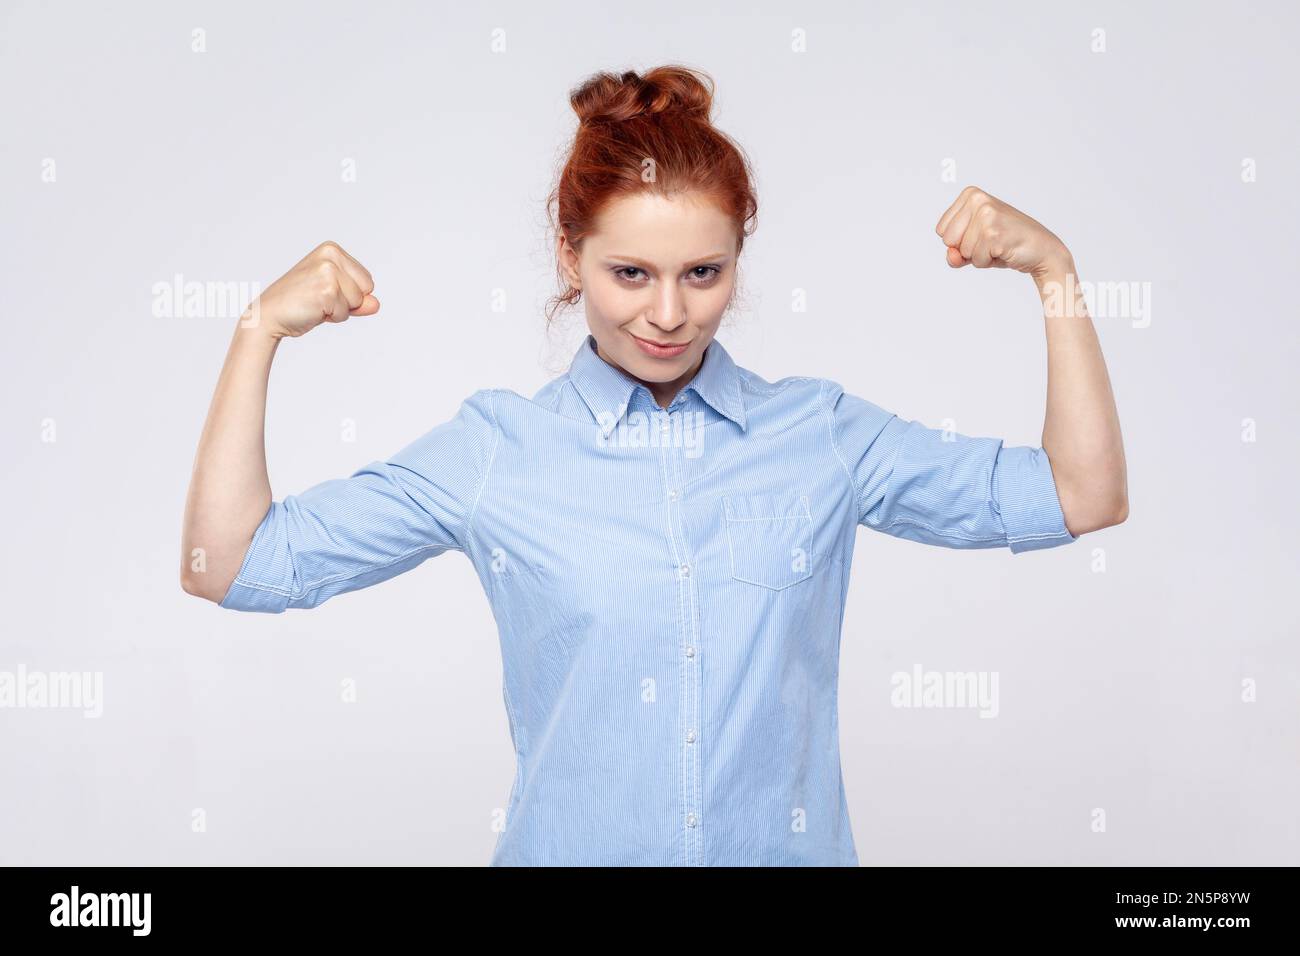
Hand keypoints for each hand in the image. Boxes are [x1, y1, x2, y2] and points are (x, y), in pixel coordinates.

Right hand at [240, 241, 378, 337]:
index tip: (324, 292)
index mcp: (332, 250)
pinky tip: (312, 310)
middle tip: (319, 300)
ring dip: (338, 311)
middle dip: (348, 302)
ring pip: (358, 302)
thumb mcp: (334, 297)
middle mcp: (331, 255)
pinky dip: (331, 318)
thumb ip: (358, 299)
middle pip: (367, 289)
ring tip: (314, 304)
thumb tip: (376, 304)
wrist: (269, 314)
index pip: (367, 280)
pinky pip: (345, 313)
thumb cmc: (299, 303)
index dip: (350, 294)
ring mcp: (328, 271)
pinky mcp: (326, 289)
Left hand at [935, 187, 1070, 277]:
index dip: (958, 241)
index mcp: (971, 195)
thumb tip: (951, 255)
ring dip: (980, 256)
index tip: (981, 233)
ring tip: (999, 245)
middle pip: (948, 240)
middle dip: (967, 249)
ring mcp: (987, 216)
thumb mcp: (974, 245)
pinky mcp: (995, 233)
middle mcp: (978, 200)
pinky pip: (976, 260)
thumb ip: (955, 252)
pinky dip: (988, 262)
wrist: (1042, 249)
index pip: (941, 231)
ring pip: (963, 252)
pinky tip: (1005, 250)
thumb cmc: (1006, 244)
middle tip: (991, 241)